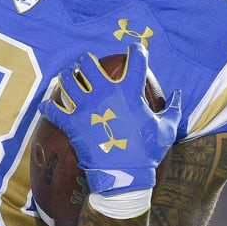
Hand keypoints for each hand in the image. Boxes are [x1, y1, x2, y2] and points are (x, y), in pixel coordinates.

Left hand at [40, 43, 181, 194]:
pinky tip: (48, 104)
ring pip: (67, 81)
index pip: (136, 59)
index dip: (137, 50)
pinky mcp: (72, 123)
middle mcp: (105, 93)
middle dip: (86, 60)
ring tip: (67, 76)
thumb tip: (178, 95)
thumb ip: (173, 109)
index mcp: (129, 91)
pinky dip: (48, 106)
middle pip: (88, 64)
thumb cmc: (147, 152)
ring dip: (66, 77)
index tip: (136, 49)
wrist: (124, 177)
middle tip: (86, 62)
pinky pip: (53, 109)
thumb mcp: (166, 129)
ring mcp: (86, 107)